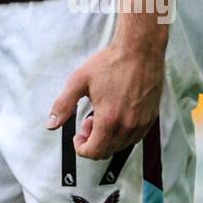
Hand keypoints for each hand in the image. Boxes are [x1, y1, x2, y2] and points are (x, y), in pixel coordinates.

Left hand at [46, 42, 164, 158]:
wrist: (140, 51)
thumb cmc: (111, 63)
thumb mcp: (79, 80)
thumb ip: (63, 105)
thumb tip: (51, 124)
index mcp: (109, 119)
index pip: (94, 152)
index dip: (81, 147)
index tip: (78, 135)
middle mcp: (128, 126)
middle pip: (107, 151)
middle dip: (93, 141)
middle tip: (88, 121)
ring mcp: (142, 123)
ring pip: (121, 146)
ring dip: (108, 137)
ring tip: (102, 115)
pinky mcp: (151, 118)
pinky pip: (134, 137)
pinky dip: (122, 133)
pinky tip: (116, 114)